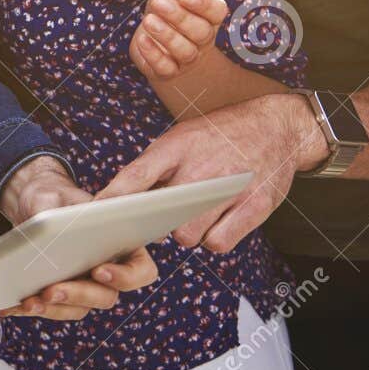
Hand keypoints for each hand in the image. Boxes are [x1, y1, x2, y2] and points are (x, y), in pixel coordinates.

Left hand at [0, 157, 157, 318]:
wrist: (34, 205)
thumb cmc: (57, 198)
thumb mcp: (62, 198)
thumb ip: (67, 212)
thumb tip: (57, 227)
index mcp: (123, 246)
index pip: (140, 271)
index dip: (124, 277)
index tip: (98, 270)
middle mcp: (108, 272)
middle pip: (105, 296)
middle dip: (77, 295)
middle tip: (51, 290)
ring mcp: (85, 287)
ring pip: (76, 308)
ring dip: (52, 308)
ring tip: (28, 301)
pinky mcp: (60, 296)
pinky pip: (51, 309)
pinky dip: (31, 308)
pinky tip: (12, 305)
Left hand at [96, 93, 328, 252]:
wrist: (276, 126)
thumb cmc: (220, 135)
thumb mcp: (183, 136)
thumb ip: (155, 165)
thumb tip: (121, 197)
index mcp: (178, 145)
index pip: (137, 175)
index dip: (114, 198)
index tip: (92, 215)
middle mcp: (202, 167)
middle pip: (162, 217)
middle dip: (156, 223)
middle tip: (165, 216)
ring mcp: (230, 189)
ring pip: (188, 236)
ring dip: (188, 233)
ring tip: (197, 214)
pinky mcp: (256, 206)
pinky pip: (218, 243)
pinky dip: (215, 238)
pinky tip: (219, 221)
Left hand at [129, 0, 228, 82]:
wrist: (157, 41)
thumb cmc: (169, 8)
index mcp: (209, 15)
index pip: (217, 11)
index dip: (204, 5)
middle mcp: (203, 38)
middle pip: (201, 32)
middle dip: (179, 17)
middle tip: (157, 2)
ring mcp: (187, 57)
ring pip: (185, 51)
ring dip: (167, 35)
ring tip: (148, 20)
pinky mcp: (169, 70)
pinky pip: (167, 68)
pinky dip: (154, 55)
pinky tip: (142, 40)